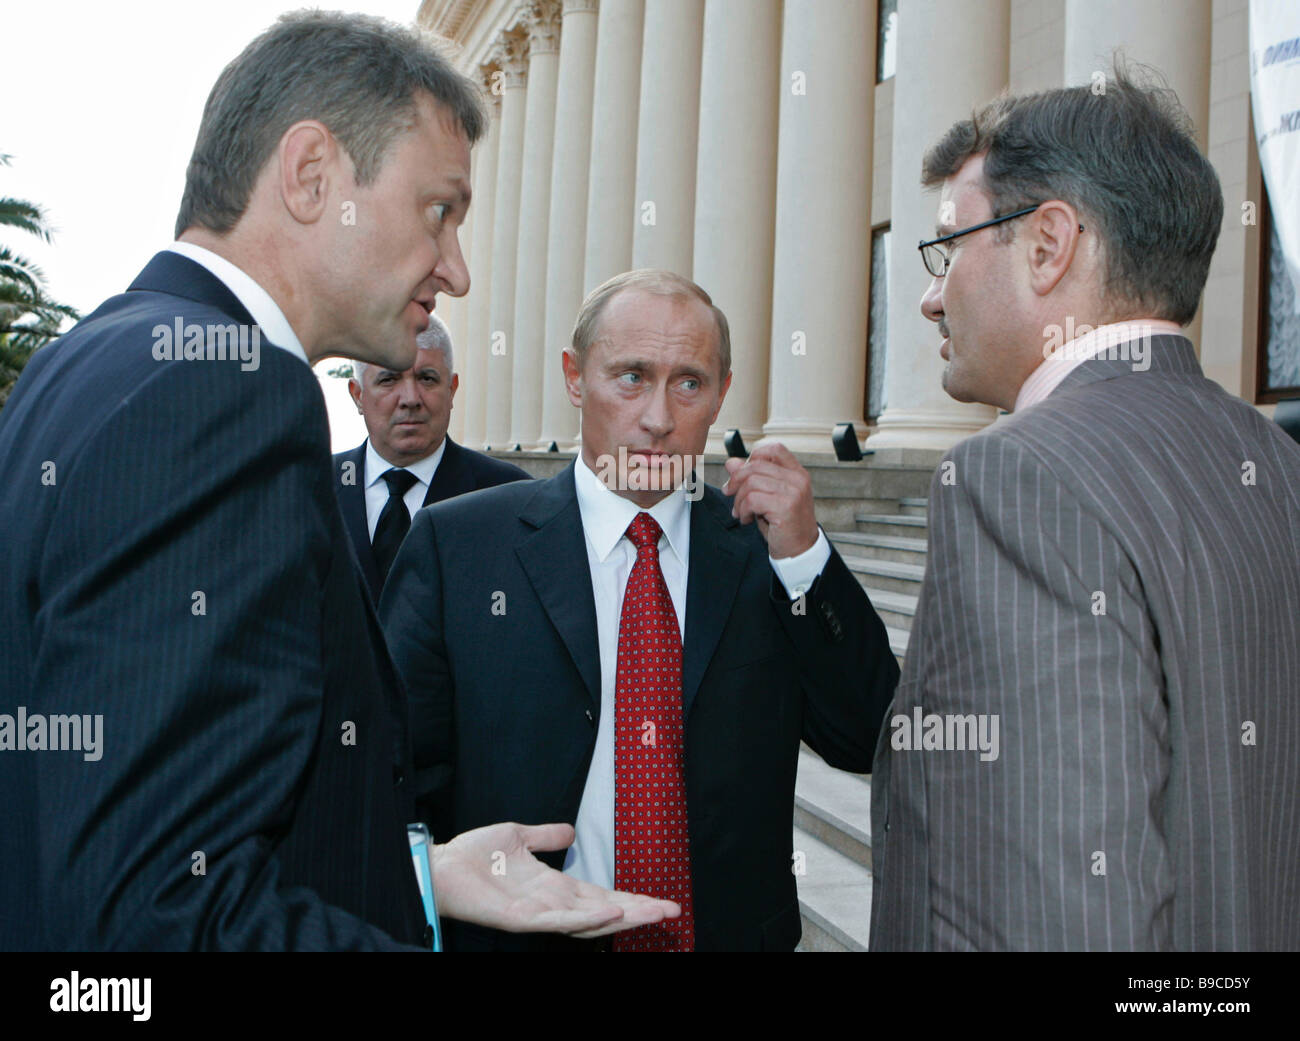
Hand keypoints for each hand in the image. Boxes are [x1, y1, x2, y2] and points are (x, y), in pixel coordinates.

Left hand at [430, 822, 680, 936]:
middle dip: (639, 911)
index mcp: (554, 886)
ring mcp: (540, 914)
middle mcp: (552, 903)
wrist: (442, 865)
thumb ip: (547, 836)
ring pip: (591, 920)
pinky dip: (589, 917)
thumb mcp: (519, 836)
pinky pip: (561, 921)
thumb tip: (570, 832)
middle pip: (605, 910)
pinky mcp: (524, 919)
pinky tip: (612, 911)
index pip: (602, 894)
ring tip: (654, 912)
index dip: (631, 897)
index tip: (661, 899)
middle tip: (673, 909)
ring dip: (624, 917)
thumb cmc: (474, 855)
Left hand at [722, 442, 818, 558]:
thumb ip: (751, 478)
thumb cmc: (783, 524)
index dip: (752, 458)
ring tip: (741, 513)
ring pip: (751, 483)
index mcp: (797, 473)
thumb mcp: (766, 496)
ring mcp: (793, 492)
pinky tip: (747, 520)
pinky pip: (751, 500)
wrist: (799, 550)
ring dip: (739, 500)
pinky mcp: (785, 507)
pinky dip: (743, 510)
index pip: (774, 449)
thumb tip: (730, 462)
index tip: (742, 475)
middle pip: (755, 466)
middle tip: (730, 495)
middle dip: (736, 481)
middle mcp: (798, 479)